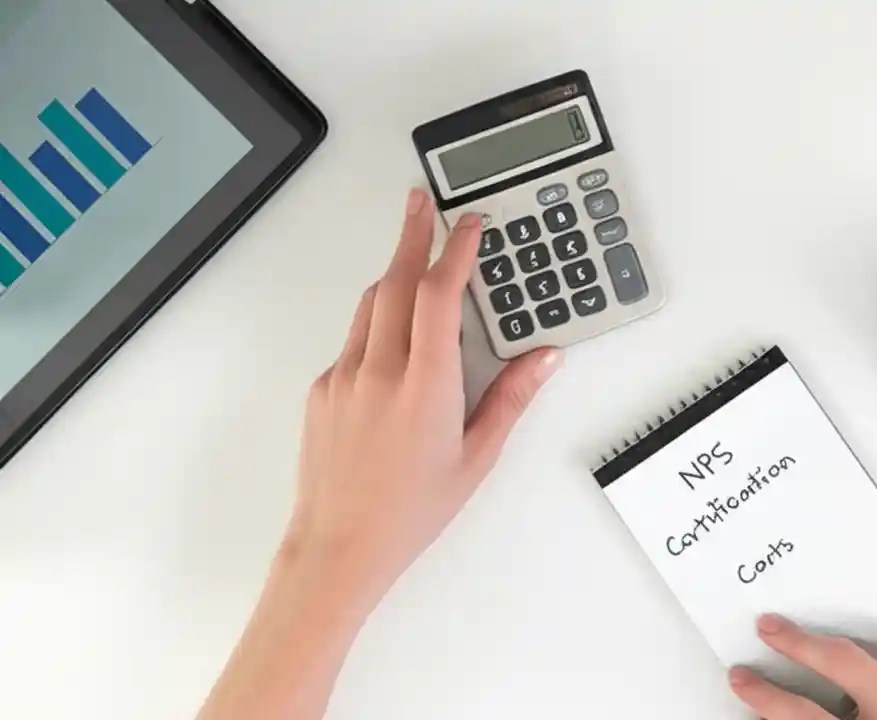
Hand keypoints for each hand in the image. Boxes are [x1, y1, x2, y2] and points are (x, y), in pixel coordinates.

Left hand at [283, 188, 562, 608]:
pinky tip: (392, 341)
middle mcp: (379, 372)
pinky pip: (351, 341)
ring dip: (390, 274)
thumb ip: (512, 398)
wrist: (338, 547)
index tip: (467, 224)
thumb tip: (545, 357)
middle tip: (421, 201)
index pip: (438, 295)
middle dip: (411, 234)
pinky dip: (374, 325)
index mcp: (426, 386)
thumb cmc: (410, 511)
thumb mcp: (476, 457)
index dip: (454, 250)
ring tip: (409, 252)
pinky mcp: (321, 391)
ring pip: (367, 306)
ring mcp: (343, 378)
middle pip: (393, 281)